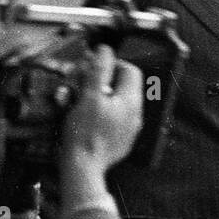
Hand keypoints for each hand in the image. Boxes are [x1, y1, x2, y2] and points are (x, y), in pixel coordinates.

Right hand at [58, 45, 143, 206]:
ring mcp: (130, 129)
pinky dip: (103, 114)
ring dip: (102, 97)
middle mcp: (136, 113)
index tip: (93, 68)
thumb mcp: (89, 96)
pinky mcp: (122, 141)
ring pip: (118, 103)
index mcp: (131, 100)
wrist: (84, 167)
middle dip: (104, 81)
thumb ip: (98, 70)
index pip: (130, 69)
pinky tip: (88, 118)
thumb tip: (104, 50)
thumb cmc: (85, 133)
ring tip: (83, 102)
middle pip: (124, 86)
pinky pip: (115, 120)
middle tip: (84, 84)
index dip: (111, 64)